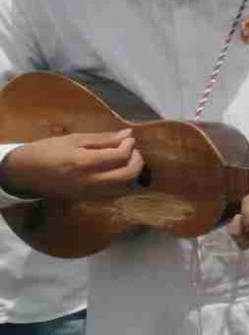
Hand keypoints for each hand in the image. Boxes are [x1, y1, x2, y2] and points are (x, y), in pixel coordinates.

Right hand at [0, 131, 143, 200]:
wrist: (24, 174)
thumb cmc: (47, 151)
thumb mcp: (73, 139)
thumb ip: (102, 139)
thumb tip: (128, 134)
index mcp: (85, 162)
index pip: (119, 156)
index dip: (130, 146)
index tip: (129, 139)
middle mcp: (90, 181)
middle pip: (128, 175)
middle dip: (137, 161)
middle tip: (133, 150)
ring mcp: (90, 193)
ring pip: (125, 188)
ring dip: (133, 174)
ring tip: (128, 161)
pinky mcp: (89, 200)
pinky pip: (114, 194)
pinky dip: (123, 184)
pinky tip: (119, 172)